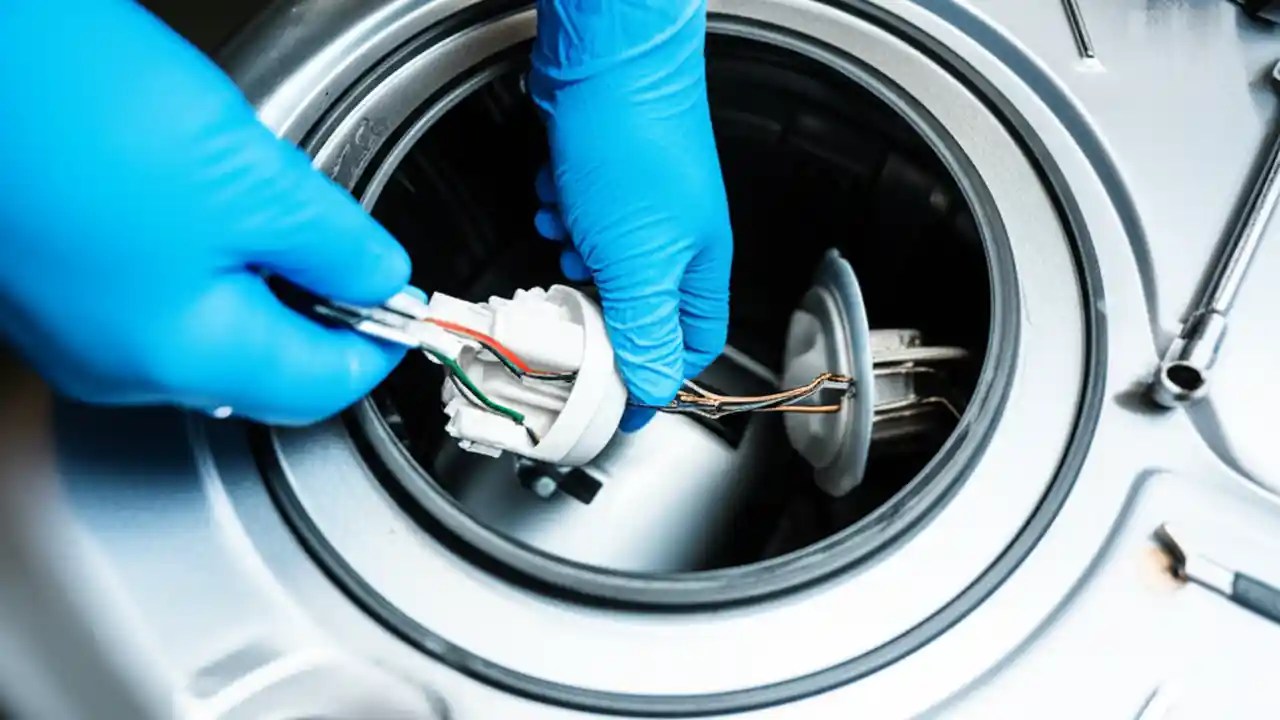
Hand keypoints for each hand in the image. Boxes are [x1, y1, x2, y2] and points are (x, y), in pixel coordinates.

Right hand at [0, 2, 409, 425]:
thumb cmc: (67, 108)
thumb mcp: (248, 177)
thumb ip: (333, 245)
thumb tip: (381, 279)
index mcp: (181, 356)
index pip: (320, 388)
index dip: (378, 347)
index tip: (409, 312)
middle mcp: (119, 366)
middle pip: (260, 366)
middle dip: (316, 311)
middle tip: (344, 249)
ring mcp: (73, 332)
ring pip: (204, 331)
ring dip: (255, 283)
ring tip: (258, 205)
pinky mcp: (45, 289)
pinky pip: (148, 300)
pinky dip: (194, 264)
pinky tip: (190, 201)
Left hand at [529, 0, 732, 429]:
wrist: (606, 60)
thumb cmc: (636, 144)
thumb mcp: (639, 262)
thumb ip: (643, 331)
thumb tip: (647, 388)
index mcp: (699, 267)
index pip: (691, 346)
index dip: (657, 378)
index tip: (619, 403)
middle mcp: (675, 240)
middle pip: (636, 309)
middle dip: (599, 309)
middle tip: (573, 313)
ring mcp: (637, 209)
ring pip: (598, 265)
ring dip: (575, 256)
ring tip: (572, 230)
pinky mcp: (601, 183)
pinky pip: (575, 220)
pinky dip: (560, 212)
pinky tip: (559, 192)